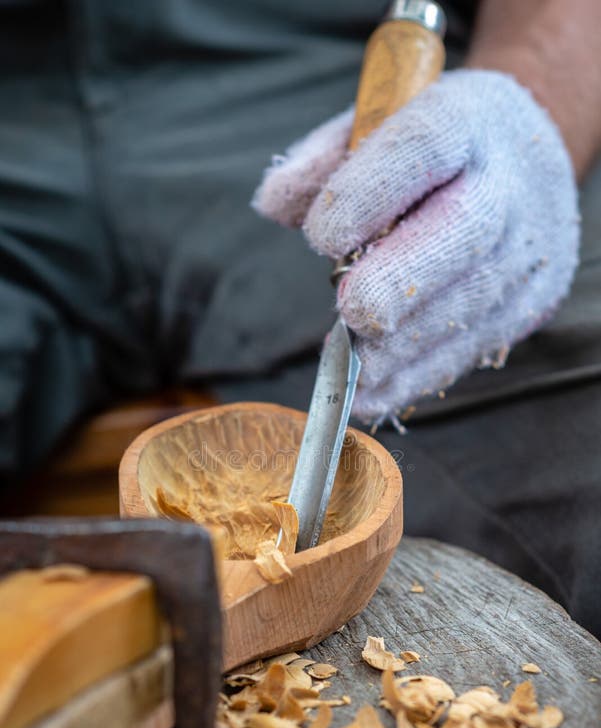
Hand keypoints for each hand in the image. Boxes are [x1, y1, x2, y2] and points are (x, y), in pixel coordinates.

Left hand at [253, 70, 579, 422]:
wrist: (526, 160)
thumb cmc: (434, 152)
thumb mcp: (378, 127)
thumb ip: (323, 162)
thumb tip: (273, 202)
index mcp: (466, 119)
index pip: (425, 144)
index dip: (372, 192)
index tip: (322, 237)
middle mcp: (509, 183)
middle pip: (466, 230)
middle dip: (402, 281)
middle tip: (351, 316)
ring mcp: (529, 247)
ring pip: (472, 301)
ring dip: (406, 346)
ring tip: (353, 374)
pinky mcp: (534, 299)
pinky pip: (475, 345)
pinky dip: (418, 376)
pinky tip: (373, 394)